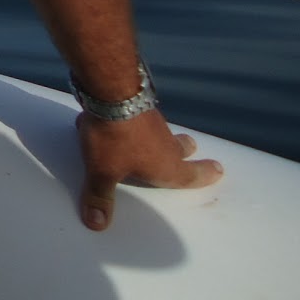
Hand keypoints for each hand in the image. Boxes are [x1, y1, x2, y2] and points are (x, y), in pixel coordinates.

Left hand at [75, 108, 222, 230]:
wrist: (111, 91)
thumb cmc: (115, 140)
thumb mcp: (103, 172)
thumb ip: (99, 197)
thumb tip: (97, 224)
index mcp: (167, 165)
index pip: (191, 175)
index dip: (204, 174)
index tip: (219, 169)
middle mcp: (165, 143)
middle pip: (181, 147)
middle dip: (185, 150)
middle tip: (191, 148)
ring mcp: (153, 120)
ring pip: (160, 129)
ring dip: (157, 133)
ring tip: (150, 136)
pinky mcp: (137, 102)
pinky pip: (135, 113)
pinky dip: (127, 117)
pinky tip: (107, 116)